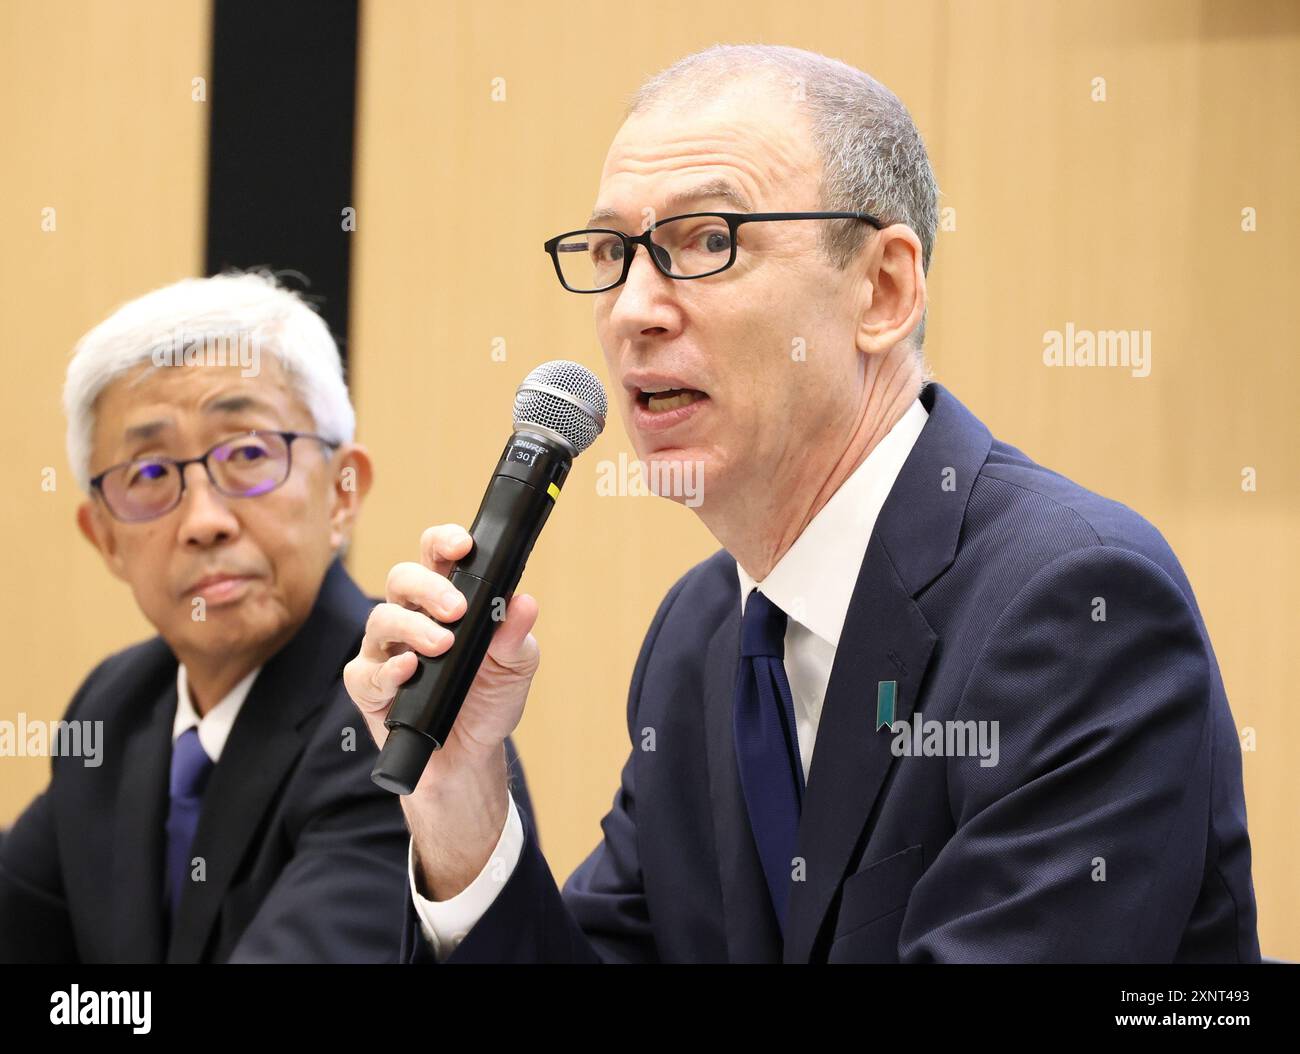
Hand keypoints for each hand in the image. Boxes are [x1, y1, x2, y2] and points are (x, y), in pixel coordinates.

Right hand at [343, 523, 539, 895]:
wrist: (468, 759)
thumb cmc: (487, 702)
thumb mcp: (514, 667)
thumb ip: (516, 635)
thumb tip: (523, 602)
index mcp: (445, 600)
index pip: (436, 556)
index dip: (444, 542)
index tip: (462, 546)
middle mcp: (410, 617)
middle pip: (402, 578)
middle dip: (429, 587)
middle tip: (456, 609)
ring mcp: (385, 650)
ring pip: (380, 618)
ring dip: (412, 627)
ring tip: (442, 645)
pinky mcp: (368, 687)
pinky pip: (365, 671)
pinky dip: (388, 670)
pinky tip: (408, 671)